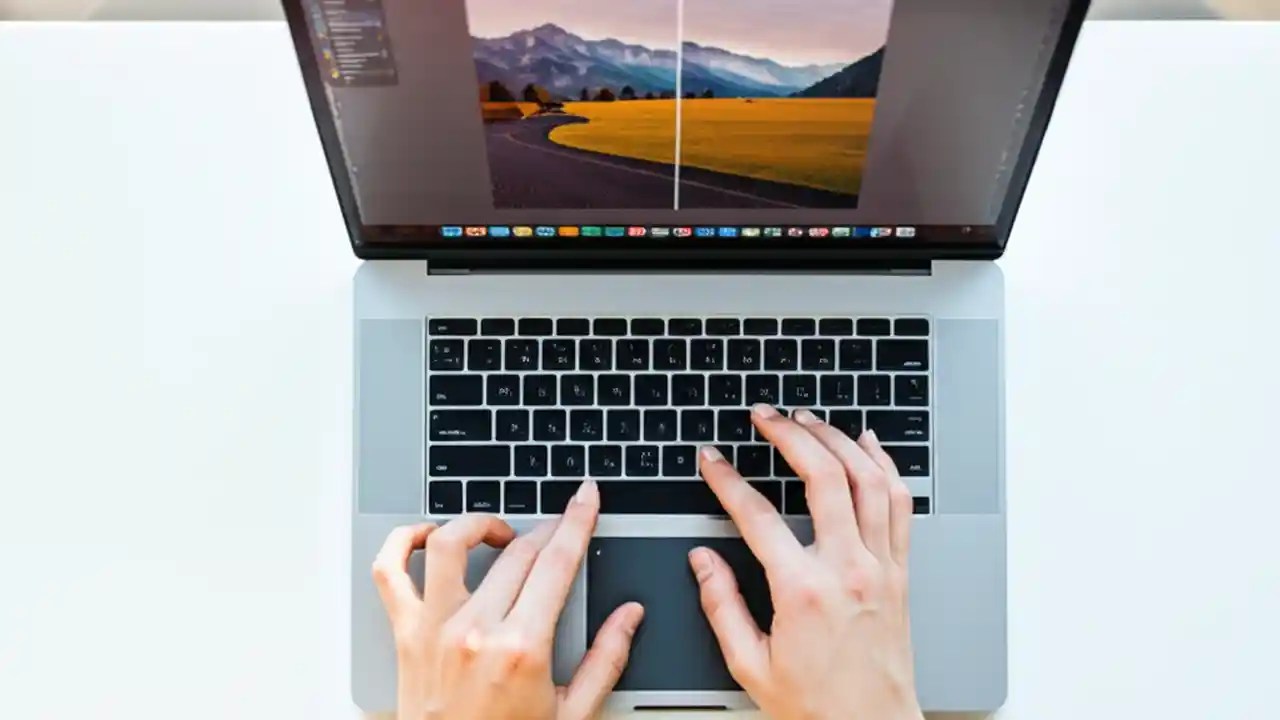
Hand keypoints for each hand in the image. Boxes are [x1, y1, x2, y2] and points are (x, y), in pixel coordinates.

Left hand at [372, 480, 643, 719]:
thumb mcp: (573, 714)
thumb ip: (606, 660)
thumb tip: (630, 616)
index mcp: (523, 649)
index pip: (557, 563)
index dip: (576, 521)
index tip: (586, 498)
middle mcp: (476, 632)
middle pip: (516, 552)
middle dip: (546, 528)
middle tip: (559, 526)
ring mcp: (435, 629)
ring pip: (450, 544)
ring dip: (479, 525)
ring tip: (500, 533)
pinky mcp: (405, 635)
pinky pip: (390, 571)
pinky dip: (403, 542)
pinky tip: (428, 537)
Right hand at [693, 405, 923, 719]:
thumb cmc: (816, 706)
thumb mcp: (750, 664)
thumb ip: (720, 606)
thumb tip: (702, 560)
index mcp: (803, 592)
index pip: (757, 516)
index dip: (727, 480)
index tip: (712, 461)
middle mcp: (848, 570)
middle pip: (824, 477)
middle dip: (789, 435)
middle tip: (764, 416)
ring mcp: (881, 567)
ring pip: (868, 480)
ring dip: (837, 439)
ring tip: (809, 419)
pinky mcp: (901, 572)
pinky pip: (899, 504)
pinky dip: (884, 466)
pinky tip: (867, 445)